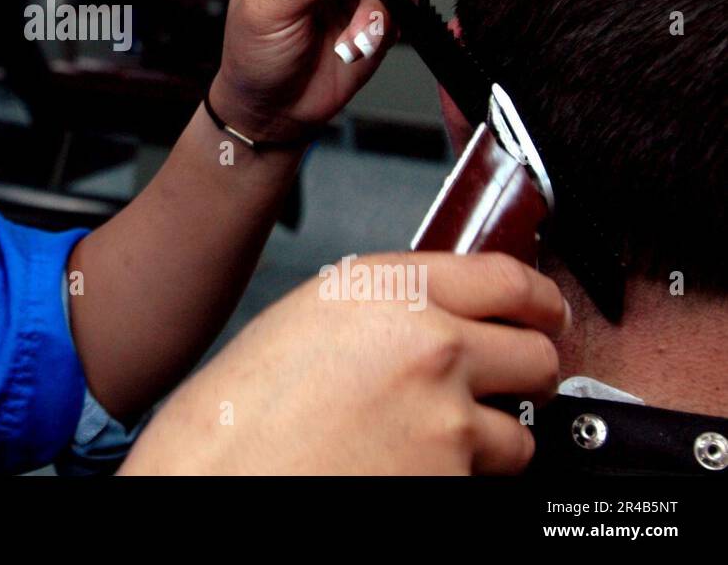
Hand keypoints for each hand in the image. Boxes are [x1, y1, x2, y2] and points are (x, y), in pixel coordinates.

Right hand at [119, 252, 567, 474]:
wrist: (215, 479)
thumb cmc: (234, 418)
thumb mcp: (304, 324)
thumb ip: (381, 311)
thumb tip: (434, 321)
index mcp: (383, 289)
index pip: (507, 277)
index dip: (539, 300)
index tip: (544, 313)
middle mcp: (426, 340)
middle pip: (535, 351)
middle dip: (522, 374)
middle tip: (496, 386)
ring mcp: (447, 414)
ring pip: (518, 431)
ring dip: (488, 440)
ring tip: (425, 446)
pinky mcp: (453, 479)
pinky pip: (487, 482)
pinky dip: (460, 482)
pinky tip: (405, 471)